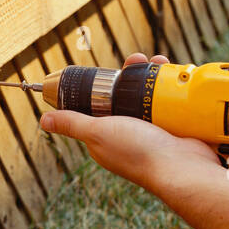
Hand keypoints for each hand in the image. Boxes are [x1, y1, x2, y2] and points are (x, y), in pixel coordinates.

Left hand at [38, 52, 220, 192]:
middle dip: (132, 74)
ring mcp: (155, 130)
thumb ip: (73, 124)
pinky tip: (174, 72)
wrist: (184, 168)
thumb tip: (44, 120)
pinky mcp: (176, 126)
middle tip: (138, 59)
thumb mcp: (98, 133)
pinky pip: (172, 101)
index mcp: (108, 136)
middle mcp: (130, 133)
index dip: (105, 84)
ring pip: (151, 94)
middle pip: (128, 95)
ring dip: (154, 75)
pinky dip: (173, 85)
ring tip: (158, 61)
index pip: (101, 104)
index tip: (113, 69)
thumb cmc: (138, 153)